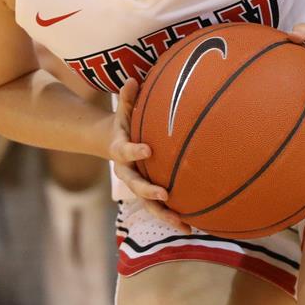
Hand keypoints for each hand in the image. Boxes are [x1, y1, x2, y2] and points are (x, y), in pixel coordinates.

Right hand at [108, 80, 185, 229]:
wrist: (111, 143)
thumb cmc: (124, 123)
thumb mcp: (122, 110)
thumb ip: (126, 97)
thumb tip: (132, 79)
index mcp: (120, 150)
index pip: (125, 151)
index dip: (135, 150)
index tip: (148, 150)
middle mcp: (127, 172)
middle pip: (136, 186)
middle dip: (149, 191)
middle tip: (165, 194)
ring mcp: (137, 186)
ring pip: (148, 205)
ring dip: (164, 215)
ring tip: (183, 224)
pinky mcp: (147, 195)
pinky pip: (159, 208)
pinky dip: (173, 218)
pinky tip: (193, 226)